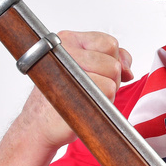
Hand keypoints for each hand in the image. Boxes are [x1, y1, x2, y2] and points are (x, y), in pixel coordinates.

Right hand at [19, 30, 132, 148]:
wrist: (38, 125)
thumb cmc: (60, 97)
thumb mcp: (84, 69)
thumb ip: (108, 59)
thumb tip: (127, 67)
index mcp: (67, 40)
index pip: (109, 42)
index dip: (113, 60)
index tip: (102, 73)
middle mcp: (66, 50)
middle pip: (113, 61)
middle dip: (111, 78)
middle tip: (90, 88)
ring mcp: (68, 68)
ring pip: (113, 75)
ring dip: (107, 91)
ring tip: (87, 96)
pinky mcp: (75, 88)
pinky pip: (108, 90)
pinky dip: (104, 102)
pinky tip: (86, 104)